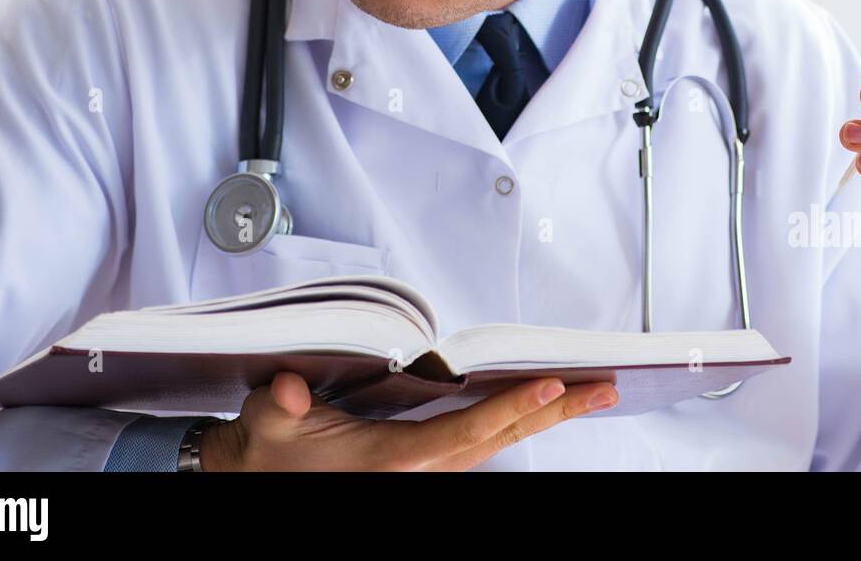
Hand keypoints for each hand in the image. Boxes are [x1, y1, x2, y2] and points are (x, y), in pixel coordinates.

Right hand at [199, 370, 618, 470]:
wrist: (255, 478)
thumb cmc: (268, 449)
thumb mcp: (267, 420)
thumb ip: (280, 404)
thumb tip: (291, 392)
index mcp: (389, 462)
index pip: (463, 432)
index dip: (509, 407)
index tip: (552, 381)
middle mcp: (417, 473)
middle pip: (499, 440)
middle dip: (554, 412)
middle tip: (604, 387)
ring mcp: (424, 473)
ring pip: (497, 445)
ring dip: (544, 416)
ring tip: (589, 392)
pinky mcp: (423, 466)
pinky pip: (481, 444)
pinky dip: (515, 422)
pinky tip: (538, 403)